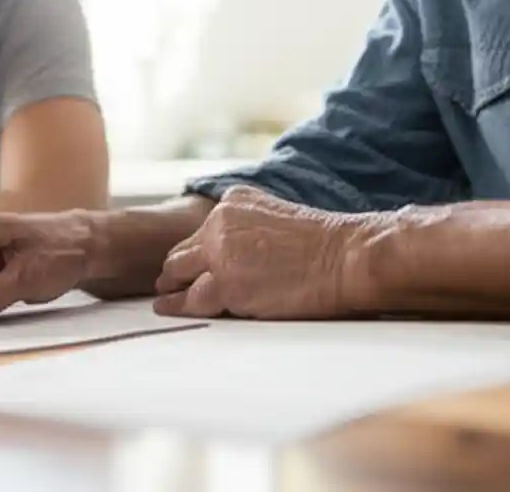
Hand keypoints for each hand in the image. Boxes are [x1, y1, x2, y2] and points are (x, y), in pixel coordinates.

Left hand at [153, 186, 383, 318]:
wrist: (345, 257)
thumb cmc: (324, 244)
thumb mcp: (277, 216)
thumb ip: (249, 228)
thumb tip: (234, 252)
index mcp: (234, 201)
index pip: (202, 230)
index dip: (196, 250)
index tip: (188, 261)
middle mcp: (219, 222)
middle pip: (184, 250)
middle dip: (177, 268)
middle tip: (167, 281)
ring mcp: (219, 254)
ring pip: (178, 273)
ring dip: (171, 286)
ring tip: (163, 297)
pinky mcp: (225, 286)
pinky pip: (189, 300)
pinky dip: (177, 306)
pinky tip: (167, 308)